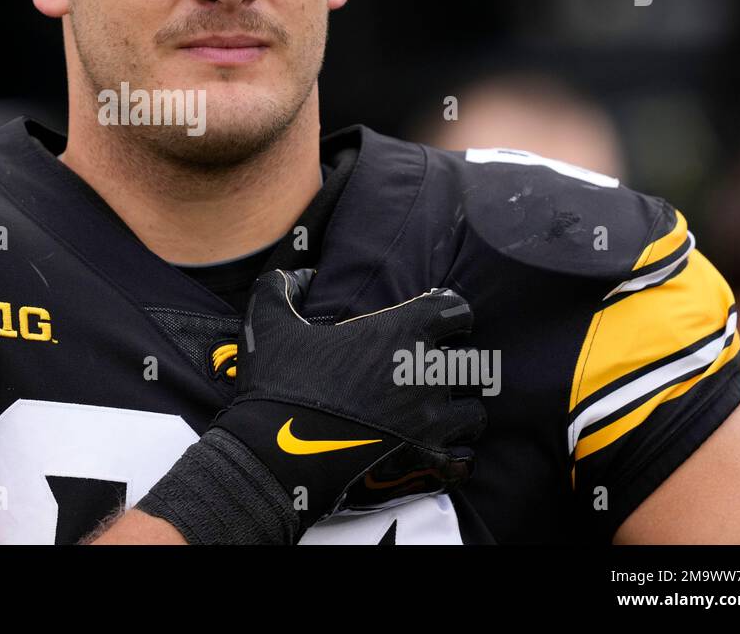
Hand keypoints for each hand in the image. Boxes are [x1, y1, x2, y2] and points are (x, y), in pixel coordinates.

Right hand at [137, 269, 485, 542]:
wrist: (274, 458)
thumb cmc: (276, 386)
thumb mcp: (266, 323)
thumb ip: (282, 287)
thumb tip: (299, 276)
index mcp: (398, 333)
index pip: (454, 310)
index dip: (448, 312)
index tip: (437, 319)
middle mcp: (425, 374)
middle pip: (470, 362)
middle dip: (455, 365)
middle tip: (430, 372)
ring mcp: (431, 424)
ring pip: (473, 413)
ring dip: (458, 411)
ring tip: (436, 415)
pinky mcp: (427, 464)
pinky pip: (465, 462)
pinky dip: (455, 457)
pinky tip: (435, 453)